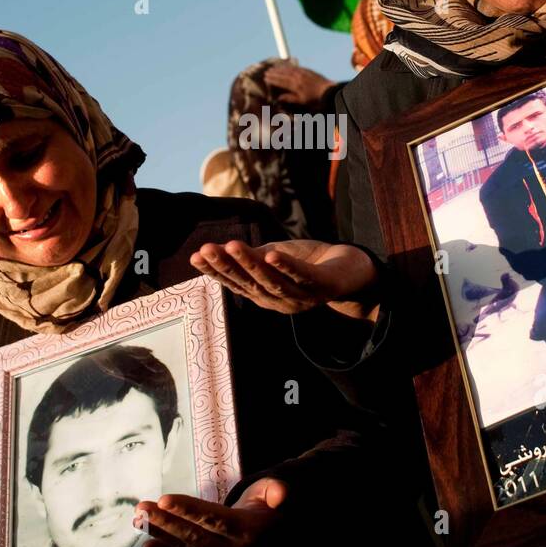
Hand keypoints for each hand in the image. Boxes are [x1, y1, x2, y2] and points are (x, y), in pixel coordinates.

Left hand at [136, 477, 286, 546]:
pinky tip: (147, 543)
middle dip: (165, 520)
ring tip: (139, 519)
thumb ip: (274, 491)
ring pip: (184, 546)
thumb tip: (280, 494)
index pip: (213, 518)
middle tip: (142, 507)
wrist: (267, 532)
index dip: (188, 509)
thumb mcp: (271, 493)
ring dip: (159, 533)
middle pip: (193, 534)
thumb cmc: (264, 506)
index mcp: (244, 529)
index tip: (164, 499)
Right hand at [190, 239, 379, 320]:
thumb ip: (253, 259)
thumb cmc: (307, 264)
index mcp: (264, 295)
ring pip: (271, 281)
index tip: (195, 255)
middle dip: (226, 266)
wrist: (351, 271)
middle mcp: (279, 301)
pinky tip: (273, 254)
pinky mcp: (322, 287)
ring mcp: (301, 297)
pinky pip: (302, 277)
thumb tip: (221, 251)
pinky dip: (286, 267)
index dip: (215, 271)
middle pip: (249, 283)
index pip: (235, 283)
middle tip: (205, 249)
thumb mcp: (274, 258)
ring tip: (232, 245)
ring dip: (251, 264)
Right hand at [264, 63, 334, 107]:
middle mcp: (298, 77)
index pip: (281, 81)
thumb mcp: (302, 101)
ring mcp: (303, 73)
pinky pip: (296, 67)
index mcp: (295, 85)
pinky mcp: (308, 71)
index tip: (266, 78)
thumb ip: (290, 98)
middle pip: (283, 74)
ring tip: (274, 68)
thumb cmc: (315, 99)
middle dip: (274, 73)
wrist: (329, 91)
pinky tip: (287, 66)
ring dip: (281, 68)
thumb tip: (278, 98)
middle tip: (267, 72)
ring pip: (289, 69)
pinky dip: (290, 66)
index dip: (273, 79)